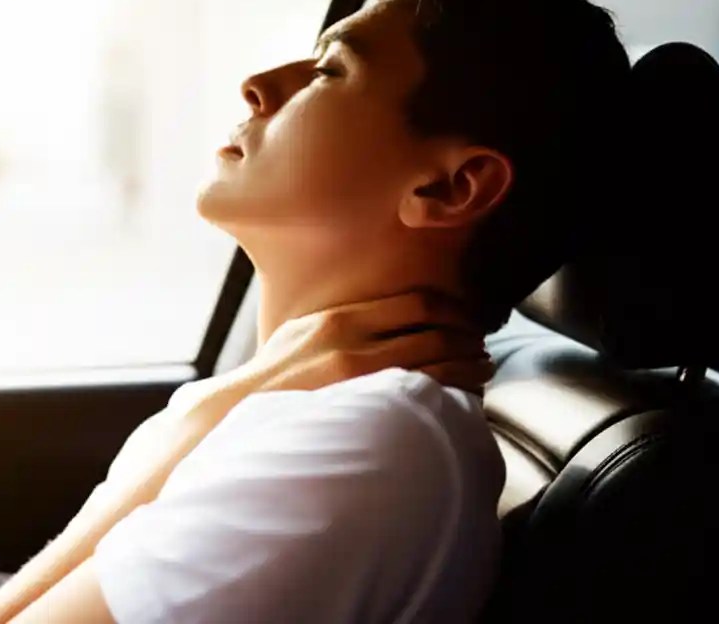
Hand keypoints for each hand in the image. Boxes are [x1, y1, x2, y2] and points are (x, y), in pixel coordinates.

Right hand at [179, 289, 485, 416]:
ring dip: (469, 366)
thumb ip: (336, 323)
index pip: (417, 302)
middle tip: (483, 344)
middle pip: (435, 331)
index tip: (468, 316)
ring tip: (483, 369)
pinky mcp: (360, 409)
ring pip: (437, 364)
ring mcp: (358, 378)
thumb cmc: (270, 381)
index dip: (454, 308)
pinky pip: (422, 396)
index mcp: (340, 318)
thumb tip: (371, 316)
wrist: (235, 415)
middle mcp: (352, 342)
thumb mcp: (298, 335)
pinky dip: (451, 394)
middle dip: (469, 338)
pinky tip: (462, 397)